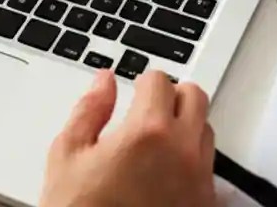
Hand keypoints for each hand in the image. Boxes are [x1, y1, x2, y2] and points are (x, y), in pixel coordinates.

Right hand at [40, 70, 215, 206]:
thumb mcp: (67, 156)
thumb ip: (89, 110)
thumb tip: (104, 82)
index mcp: (148, 131)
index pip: (159, 81)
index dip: (140, 82)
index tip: (131, 91)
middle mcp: (183, 151)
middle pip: (194, 97)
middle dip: (171, 96)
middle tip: (147, 109)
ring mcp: (200, 180)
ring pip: (206, 130)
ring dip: (185, 126)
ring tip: (154, 143)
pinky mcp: (205, 204)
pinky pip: (209, 167)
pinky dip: (192, 159)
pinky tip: (165, 172)